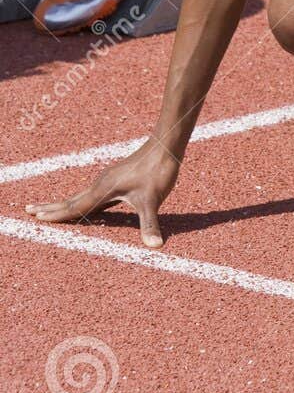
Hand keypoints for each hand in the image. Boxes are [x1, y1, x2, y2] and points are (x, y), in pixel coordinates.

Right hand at [26, 139, 180, 249]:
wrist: (165, 146)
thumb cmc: (158, 171)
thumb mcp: (154, 200)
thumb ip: (150, 224)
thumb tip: (154, 245)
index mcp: (103, 190)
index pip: (75, 206)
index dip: (57, 215)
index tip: (37, 218)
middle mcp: (101, 184)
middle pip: (70, 199)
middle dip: (50, 207)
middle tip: (28, 210)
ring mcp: (107, 180)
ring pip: (79, 195)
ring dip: (62, 203)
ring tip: (46, 208)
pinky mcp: (115, 179)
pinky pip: (90, 193)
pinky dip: (78, 201)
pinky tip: (82, 204)